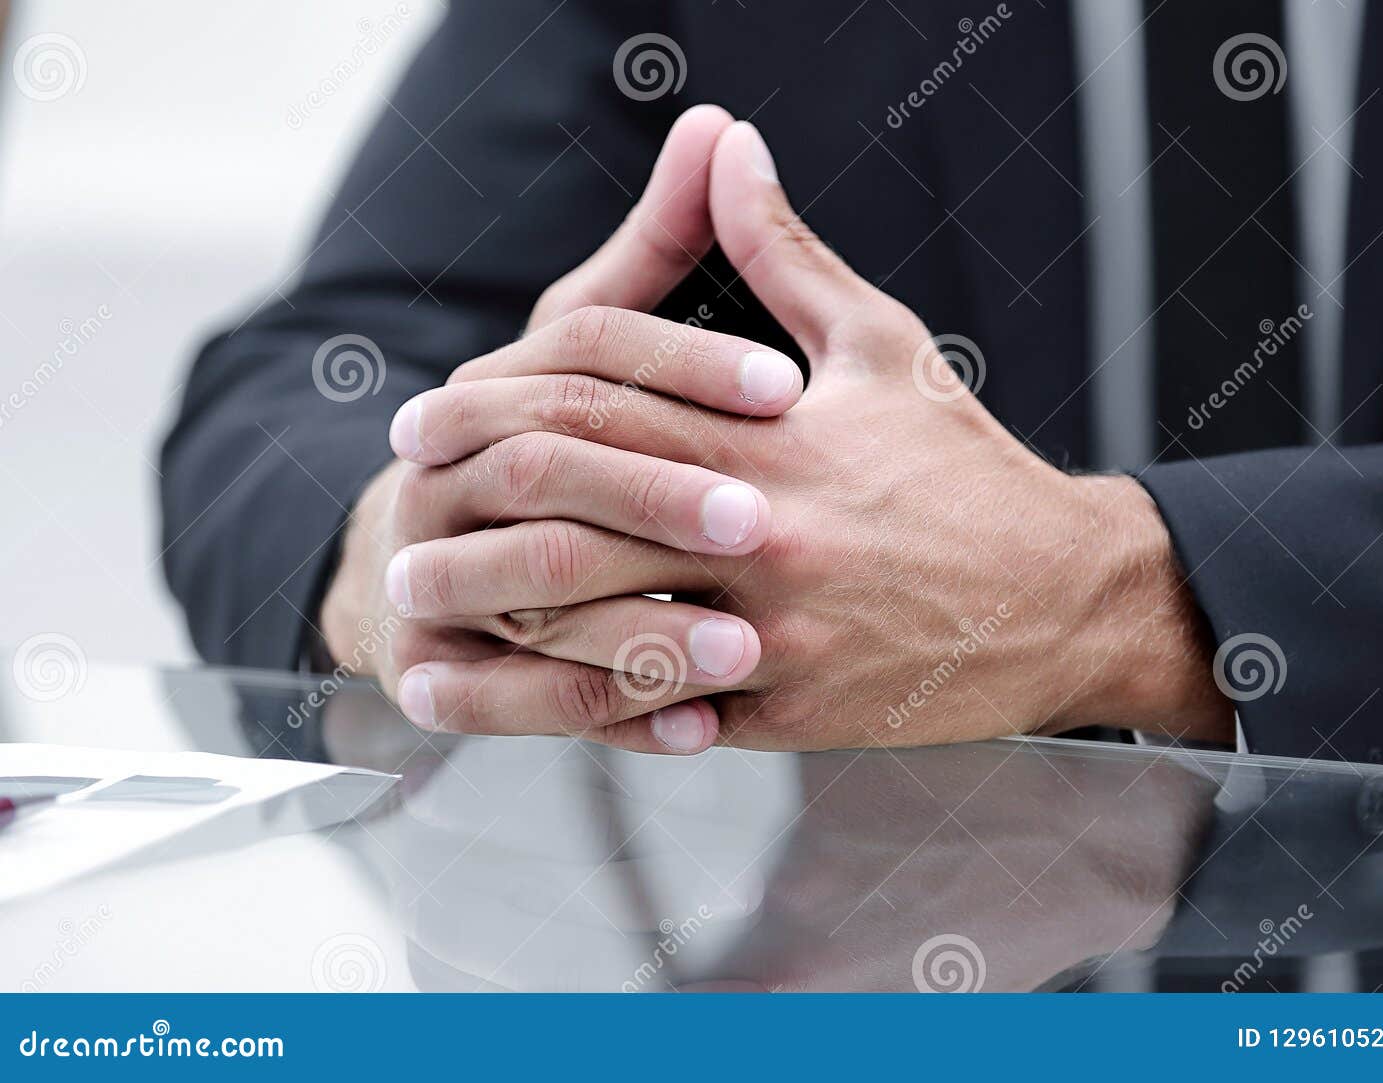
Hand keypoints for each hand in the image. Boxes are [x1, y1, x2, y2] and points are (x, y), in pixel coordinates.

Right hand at [319, 105, 804, 750]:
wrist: (421, 568)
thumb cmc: (546, 447)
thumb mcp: (590, 350)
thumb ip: (658, 248)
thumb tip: (718, 125)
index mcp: (493, 382)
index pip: (579, 350)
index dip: (680, 363)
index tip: (784, 388)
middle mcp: (446, 469)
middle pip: (546, 464)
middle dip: (657, 494)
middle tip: (764, 520)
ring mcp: (429, 570)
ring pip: (528, 587)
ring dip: (638, 619)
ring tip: (746, 647)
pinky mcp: (431, 670)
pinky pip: (515, 699)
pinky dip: (606, 712)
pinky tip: (700, 728)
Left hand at [382, 117, 1232, 749]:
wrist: (1069, 597)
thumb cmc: (970, 470)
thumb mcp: (883, 345)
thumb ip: (785, 254)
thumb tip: (727, 147)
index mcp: (777, 442)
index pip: (606, 413)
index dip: (500, 409)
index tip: (429, 419)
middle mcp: (768, 540)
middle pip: (582, 527)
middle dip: (476, 532)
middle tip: (405, 532)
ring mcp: (779, 638)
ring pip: (609, 634)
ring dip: (512, 628)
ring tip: (447, 621)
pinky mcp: (797, 713)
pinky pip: (671, 714)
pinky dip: (600, 702)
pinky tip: (545, 689)